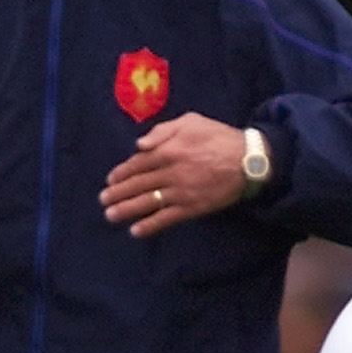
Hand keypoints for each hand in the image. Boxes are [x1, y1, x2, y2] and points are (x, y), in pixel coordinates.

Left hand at [100, 113, 247, 236]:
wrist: (247, 161)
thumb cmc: (219, 137)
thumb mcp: (191, 121)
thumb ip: (163, 130)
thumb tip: (139, 145)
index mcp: (167, 149)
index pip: (137, 163)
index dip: (121, 173)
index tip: (110, 180)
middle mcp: (169, 172)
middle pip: (137, 184)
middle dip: (117, 193)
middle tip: (103, 200)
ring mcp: (179, 192)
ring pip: (146, 202)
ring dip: (126, 210)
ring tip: (111, 216)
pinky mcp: (191, 208)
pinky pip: (166, 218)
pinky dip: (150, 226)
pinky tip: (135, 231)